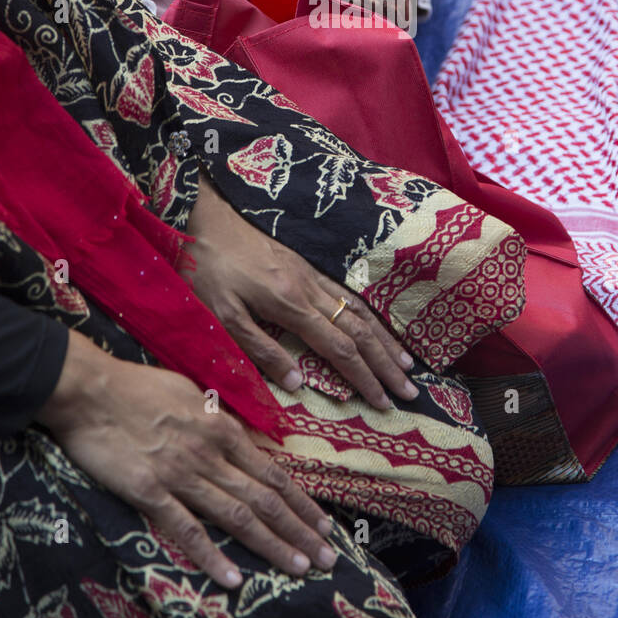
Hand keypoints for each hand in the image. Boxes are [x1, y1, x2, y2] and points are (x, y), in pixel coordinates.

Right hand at [36, 330, 336, 587]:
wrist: (91, 389)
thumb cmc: (137, 387)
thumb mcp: (190, 392)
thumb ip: (216, 420)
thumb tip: (237, 436)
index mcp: (221, 429)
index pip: (272, 472)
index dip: (301, 502)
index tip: (324, 523)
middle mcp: (210, 454)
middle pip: (264, 498)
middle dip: (299, 529)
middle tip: (328, 557)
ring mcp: (181, 474)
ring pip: (237, 514)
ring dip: (272, 543)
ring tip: (299, 566)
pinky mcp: (150, 491)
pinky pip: (187, 529)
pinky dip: (212, 555)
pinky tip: (233, 577)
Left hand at [185, 175, 418, 410]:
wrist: (210, 215)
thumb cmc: (208, 268)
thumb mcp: (222, 314)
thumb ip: (260, 349)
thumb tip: (299, 383)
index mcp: (291, 306)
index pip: (339, 349)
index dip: (364, 378)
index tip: (384, 402)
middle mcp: (309, 289)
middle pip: (359, 331)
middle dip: (386, 363)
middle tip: (409, 390)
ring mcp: (311, 274)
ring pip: (358, 310)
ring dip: (384, 339)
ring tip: (406, 363)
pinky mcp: (306, 264)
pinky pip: (347, 292)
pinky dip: (369, 313)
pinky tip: (376, 323)